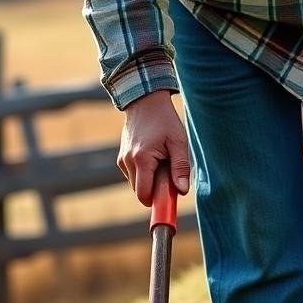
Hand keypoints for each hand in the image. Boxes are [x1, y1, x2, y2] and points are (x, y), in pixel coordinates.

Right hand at [118, 90, 189, 205]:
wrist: (144, 102)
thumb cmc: (164, 121)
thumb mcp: (178, 142)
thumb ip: (180, 167)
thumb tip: (182, 190)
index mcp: (142, 159)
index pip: (144, 194)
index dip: (156, 201)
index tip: (167, 200)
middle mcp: (128, 162)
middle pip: (140, 192)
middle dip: (154, 189)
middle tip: (168, 173)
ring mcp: (122, 160)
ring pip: (137, 185)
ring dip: (149, 181)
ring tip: (160, 161)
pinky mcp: (121, 159)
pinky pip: (133, 176)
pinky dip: (144, 173)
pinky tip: (152, 157)